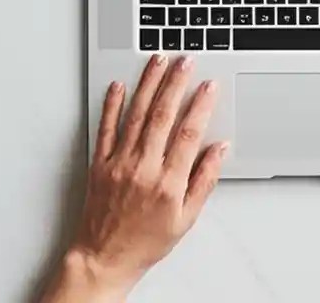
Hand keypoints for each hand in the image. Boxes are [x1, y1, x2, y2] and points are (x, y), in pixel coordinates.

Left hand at [42, 54, 227, 302]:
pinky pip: (106, 128)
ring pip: (135, 115)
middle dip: (176, 84)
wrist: (103, 258)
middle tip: (185, 61)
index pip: (189, 133)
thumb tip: (220, 149)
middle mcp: (142, 168)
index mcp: (168, 182)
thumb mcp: (187, 218)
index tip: (209, 86)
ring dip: (148, 85)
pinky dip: (112, 105)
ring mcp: (118, 164)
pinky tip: (118, 86)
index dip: (201, 106)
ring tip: (157, 62)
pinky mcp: (100, 164)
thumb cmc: (146, 241)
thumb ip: (205, 180)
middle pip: (162, 116)